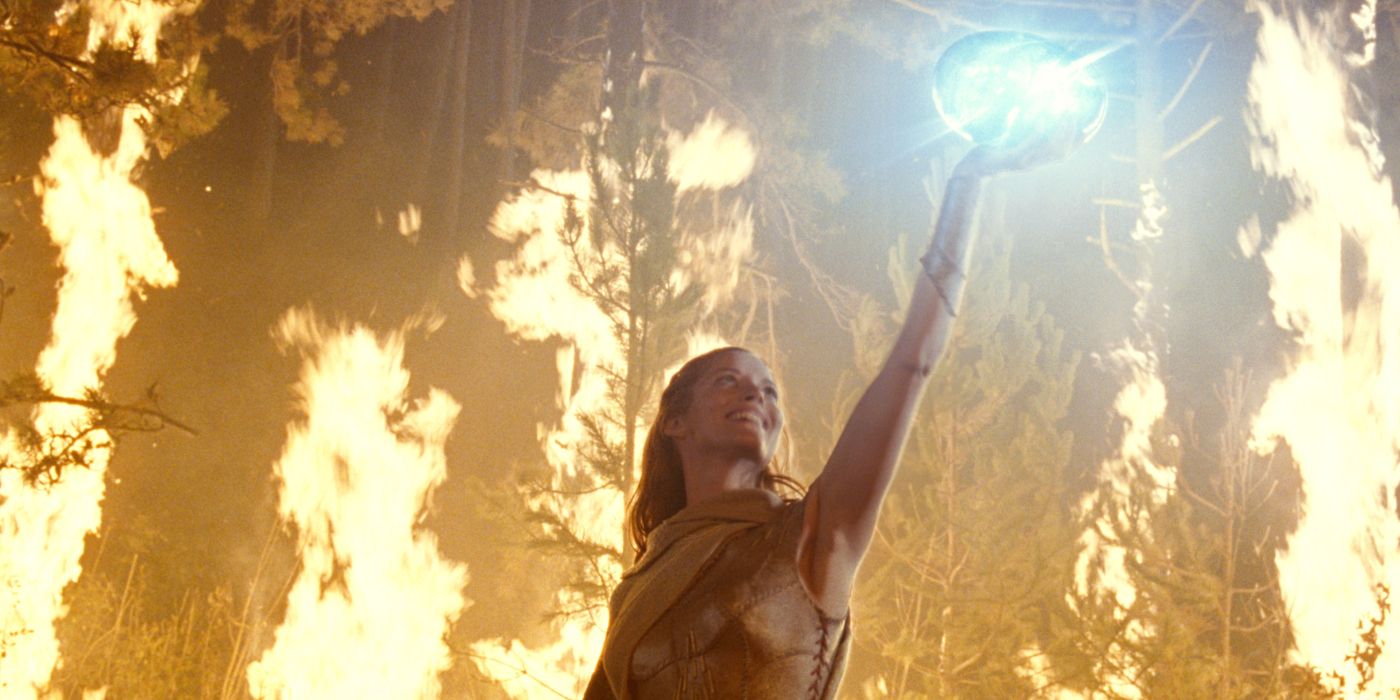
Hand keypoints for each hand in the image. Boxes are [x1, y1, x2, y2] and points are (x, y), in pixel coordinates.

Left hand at [957, 119, 1085, 177]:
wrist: (971, 169)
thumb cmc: (990, 152)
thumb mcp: (1009, 139)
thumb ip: (1020, 128)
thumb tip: (1030, 109)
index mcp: (1035, 160)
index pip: (1063, 154)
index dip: (1077, 144)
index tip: (1088, 129)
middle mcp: (1033, 164)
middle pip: (1061, 153)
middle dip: (1072, 134)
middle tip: (1075, 112)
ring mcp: (1023, 163)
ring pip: (1050, 150)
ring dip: (1060, 131)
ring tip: (1065, 113)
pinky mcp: (1011, 160)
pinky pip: (1028, 147)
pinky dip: (1036, 133)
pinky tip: (1041, 119)